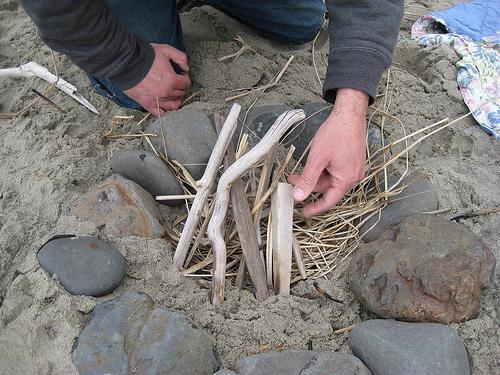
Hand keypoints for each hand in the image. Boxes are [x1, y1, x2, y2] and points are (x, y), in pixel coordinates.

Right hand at [125, 43, 190, 115]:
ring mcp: (157, 100)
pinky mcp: (147, 105)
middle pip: (180, 94)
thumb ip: (181, 58)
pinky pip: (159, 114)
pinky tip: (164, 107)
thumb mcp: (166, 50)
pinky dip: (164, 112)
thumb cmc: (146, 56)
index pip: (186, 84)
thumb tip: (186, 68)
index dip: (185, 78)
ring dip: (175, 100)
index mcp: (172, 80)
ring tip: (172, 94)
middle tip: (175, 83)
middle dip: (180, 88)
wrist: (126, 63)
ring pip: (173, 106)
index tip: (181, 75)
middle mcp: (166, 93)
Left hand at [288, 88, 367, 216]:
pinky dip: (322, 170)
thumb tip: (299, 196)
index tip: (302, 212)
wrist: (349, 114)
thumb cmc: (336, 133)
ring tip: (298, 171)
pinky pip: (334, 171)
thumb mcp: (317, 158)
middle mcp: (353, 177)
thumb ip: (308, 179)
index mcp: (347, 179)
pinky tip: (312, 164)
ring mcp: (353, 168)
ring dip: (314, 176)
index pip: (329, 201)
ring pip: (329, 179)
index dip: (315, 207)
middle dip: (309, 185)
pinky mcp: (351, 161)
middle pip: (327, 188)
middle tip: (291, 180)